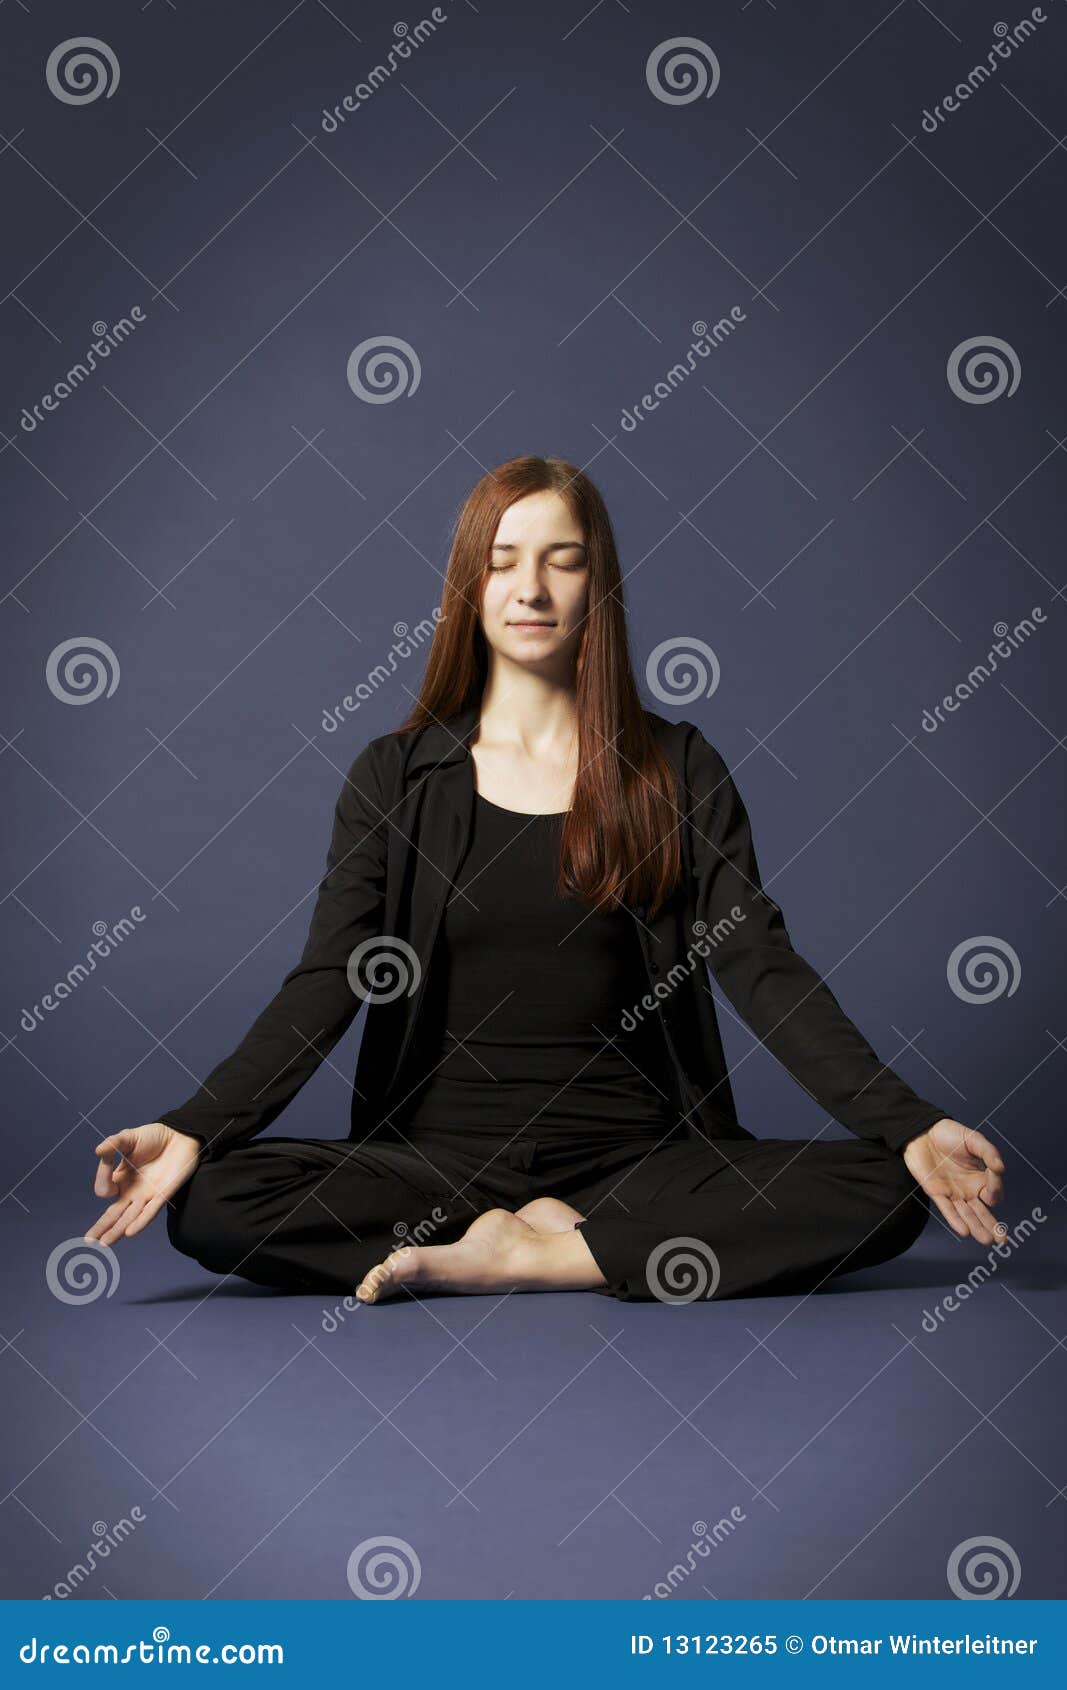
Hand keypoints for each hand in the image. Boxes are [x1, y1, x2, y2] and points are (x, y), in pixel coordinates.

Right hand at [85, 1123, 202, 1246]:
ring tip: (104, 1243)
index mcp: (121, 1179)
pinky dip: (139, 1222)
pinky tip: (129, 1232)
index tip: (106, 1158)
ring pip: (129, 1218)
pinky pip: (150, 1212)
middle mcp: (132, 1191)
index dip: (102, 1181)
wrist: (180, 1135)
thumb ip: (113, 1144)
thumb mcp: (128, 1138)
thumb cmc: (153, 1137)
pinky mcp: (163, 1195)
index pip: (104, 1190)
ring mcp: (147, 1195)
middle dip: (101, 1227)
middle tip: (89, 1240)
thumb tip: (98, 1150)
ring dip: (117, 1230)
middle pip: (113, 1214)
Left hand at [902, 1118, 1005, 1243]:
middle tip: (1002, 1241)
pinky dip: (955, 1220)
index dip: (996, 1187)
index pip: (993, 1191)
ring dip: (977, 1228)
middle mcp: (969, 1188)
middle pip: (983, 1212)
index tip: (994, 1174)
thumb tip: (1000, 1168)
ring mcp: (953, 1192)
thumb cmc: (949, 1134)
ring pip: (967, 1215)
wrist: (922, 1132)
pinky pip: (947, 1210)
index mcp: (980, 1177)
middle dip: (993, 1226)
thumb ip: (988, 1152)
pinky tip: (964, 1231)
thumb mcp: (973, 1139)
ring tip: (987, 1240)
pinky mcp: (937, 1193)